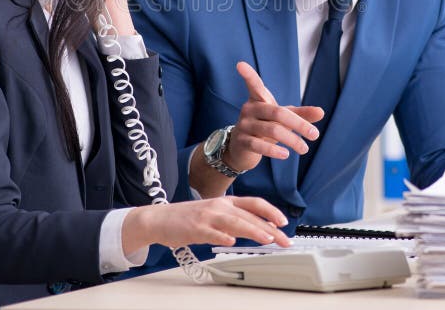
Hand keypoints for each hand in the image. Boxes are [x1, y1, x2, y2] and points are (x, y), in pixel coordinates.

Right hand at [122, 196, 290, 253]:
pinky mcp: (195, 228)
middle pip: (249, 215)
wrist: (160, 218)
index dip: (271, 211)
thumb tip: (260, 228)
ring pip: (235, 222)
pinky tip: (231, 241)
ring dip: (253, 230)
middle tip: (283, 239)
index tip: (284, 222)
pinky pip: (211, 233)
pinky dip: (222, 236)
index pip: (254, 203)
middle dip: (269, 228)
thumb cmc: (189, 218)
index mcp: (226, 202)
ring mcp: (207, 217)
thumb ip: (236, 219)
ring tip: (267, 239)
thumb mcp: (216, 213)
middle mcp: (219, 206)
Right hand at [221, 61, 323, 173]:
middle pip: (277, 112)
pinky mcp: (242, 142)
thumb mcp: (282, 119)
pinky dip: (275, 150)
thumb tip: (321, 112)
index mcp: (258, 99)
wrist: (243, 149)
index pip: (254, 85)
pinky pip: (260, 145)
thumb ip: (301, 115)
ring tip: (304, 148)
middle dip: (299, 124)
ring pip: (272, 129)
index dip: (248, 75)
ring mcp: (244, 125)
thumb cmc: (265, 127)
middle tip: (315, 135)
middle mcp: (249, 109)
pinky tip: (286, 155)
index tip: (240, 64)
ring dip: (292, 140)